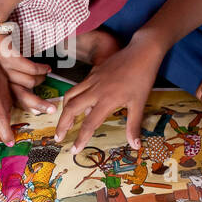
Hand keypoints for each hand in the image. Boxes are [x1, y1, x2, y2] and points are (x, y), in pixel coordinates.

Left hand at [0, 29, 55, 115]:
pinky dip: (42, 69)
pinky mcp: (11, 58)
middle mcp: (0, 80)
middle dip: (40, 105)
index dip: (28, 107)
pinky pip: (32, 69)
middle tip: (52, 109)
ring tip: (45, 75)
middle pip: (24, 97)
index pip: (14, 101)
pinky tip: (47, 68)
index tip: (39, 112)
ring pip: (31, 82)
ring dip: (41, 78)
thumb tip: (24, 92)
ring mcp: (5, 70)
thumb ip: (7, 81)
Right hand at [55, 36, 162, 151]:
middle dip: (62, 124)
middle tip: (59, 137)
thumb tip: (135, 145)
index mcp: (106, 100)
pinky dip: (74, 97)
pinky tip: (80, 104)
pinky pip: (78, 87)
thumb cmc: (142, 78)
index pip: (89, 124)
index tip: (74, 150)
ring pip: (70, 95)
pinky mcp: (92, 72)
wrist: (141, 52)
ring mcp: (92, 80)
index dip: (80, 139)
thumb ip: (133, 126)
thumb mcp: (140, 104)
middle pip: (71, 108)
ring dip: (64, 110)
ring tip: (64, 121)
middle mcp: (95, 90)